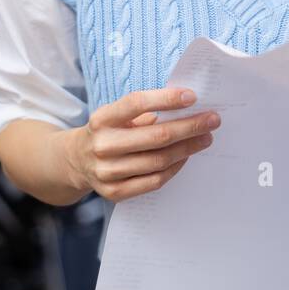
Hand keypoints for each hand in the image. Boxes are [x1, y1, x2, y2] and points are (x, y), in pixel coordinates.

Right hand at [68, 87, 219, 200]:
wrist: (75, 161)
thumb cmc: (107, 131)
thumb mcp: (116, 115)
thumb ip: (144, 110)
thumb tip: (186, 106)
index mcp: (102, 119)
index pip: (136, 104)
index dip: (166, 99)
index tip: (192, 96)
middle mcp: (102, 145)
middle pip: (156, 136)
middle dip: (190, 126)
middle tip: (213, 120)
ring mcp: (107, 172)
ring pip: (159, 160)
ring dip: (188, 148)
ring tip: (205, 138)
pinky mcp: (114, 192)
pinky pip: (154, 180)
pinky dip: (175, 168)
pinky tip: (186, 156)